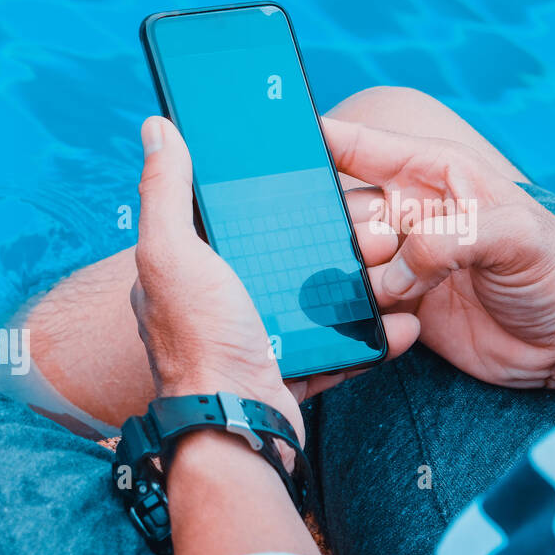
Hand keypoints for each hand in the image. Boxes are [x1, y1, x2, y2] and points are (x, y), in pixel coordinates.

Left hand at [129, 117, 420, 441]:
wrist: (238, 427)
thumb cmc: (200, 340)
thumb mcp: (173, 254)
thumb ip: (164, 192)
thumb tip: (156, 128)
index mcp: (184, 271)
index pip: (227, 217)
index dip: (266, 195)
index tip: (313, 175)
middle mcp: (214, 305)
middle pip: (280, 254)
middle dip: (329, 237)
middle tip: (372, 221)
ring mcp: (252, 340)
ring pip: (313, 299)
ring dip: (357, 282)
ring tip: (393, 259)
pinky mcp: (286, 373)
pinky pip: (335, 347)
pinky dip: (368, 336)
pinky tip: (398, 321)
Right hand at [325, 117, 554, 393]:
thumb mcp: (514, 236)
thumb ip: (446, 239)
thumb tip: (389, 273)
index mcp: (432, 175)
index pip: (360, 146)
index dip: (316, 140)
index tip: (274, 146)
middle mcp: (406, 215)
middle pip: (338, 211)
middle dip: (340, 232)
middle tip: (379, 254)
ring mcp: (396, 263)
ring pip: (337, 262)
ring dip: (349, 281)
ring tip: (392, 295)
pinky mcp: (393, 309)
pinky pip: (353, 308)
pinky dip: (359, 318)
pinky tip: (395, 324)